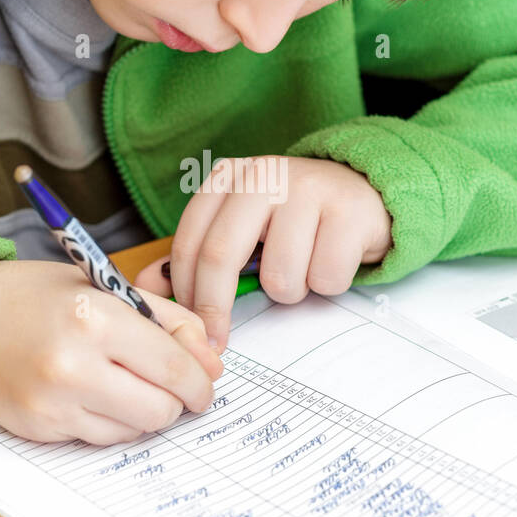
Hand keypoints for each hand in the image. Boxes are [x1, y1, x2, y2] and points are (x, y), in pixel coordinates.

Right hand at [0, 260, 223, 443]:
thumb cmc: (39, 298)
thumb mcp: (107, 288)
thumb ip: (168, 321)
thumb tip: (212, 363)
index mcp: (96, 319)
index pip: (174, 367)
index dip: (200, 381)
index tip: (204, 383)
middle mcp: (74, 365)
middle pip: (161, 408)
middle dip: (176, 401)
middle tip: (171, 387)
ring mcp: (54, 403)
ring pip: (135, 430)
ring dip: (143, 412)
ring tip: (125, 383)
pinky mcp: (40, 429)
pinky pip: (101, 438)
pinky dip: (110, 421)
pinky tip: (95, 394)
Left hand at [134, 156, 391, 351]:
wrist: (368, 192)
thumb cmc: (297, 220)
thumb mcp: (244, 227)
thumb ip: (199, 254)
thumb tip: (148, 287)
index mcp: (230, 177)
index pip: (190, 240)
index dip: (184, 292)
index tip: (188, 329)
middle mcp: (264, 175)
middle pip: (221, 256)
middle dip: (215, 308)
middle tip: (220, 341)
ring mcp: (308, 189)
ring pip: (279, 277)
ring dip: (290, 291)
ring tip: (303, 268)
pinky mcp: (348, 212)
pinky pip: (324, 278)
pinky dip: (328, 284)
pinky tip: (332, 260)